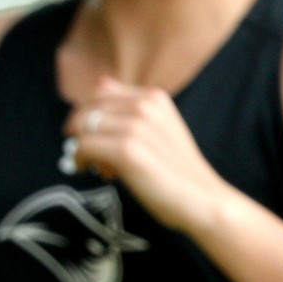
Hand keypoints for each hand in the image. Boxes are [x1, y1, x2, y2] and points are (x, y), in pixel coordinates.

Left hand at [63, 76, 235, 234]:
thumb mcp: (158, 127)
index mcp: (153, 97)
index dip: (89, 115)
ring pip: (81, 128)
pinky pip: (83, 147)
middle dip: (81, 132)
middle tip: (93, 156)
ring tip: (103, 168)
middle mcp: (145, 105)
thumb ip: (129, 107)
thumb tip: (101, 82)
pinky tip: (101, 173)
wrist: (201, 200)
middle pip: (87, 109)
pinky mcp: (127, 151)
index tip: (94, 136)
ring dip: (82, 148)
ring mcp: (136, 127)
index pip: (100, 92)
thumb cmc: (176, 170)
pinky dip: (82, 160)